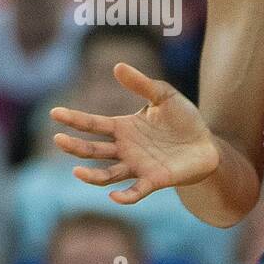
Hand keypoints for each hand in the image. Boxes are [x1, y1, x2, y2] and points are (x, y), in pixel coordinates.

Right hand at [51, 62, 219, 204]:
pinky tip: (115, 197)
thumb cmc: (184, 120)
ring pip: (107, 175)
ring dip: (92, 176)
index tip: (55, 113)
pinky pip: (136, 191)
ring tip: (77, 171)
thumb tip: (118, 66)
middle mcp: (125, 149)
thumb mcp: (164, 96)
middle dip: (75, 147)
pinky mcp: (154, 180)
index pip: (93, 124)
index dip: (74, 119)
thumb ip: (142, 84)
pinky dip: (125, 196)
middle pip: (93, 150)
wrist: (207, 144)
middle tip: (59, 139)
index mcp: (123, 127)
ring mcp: (137, 166)